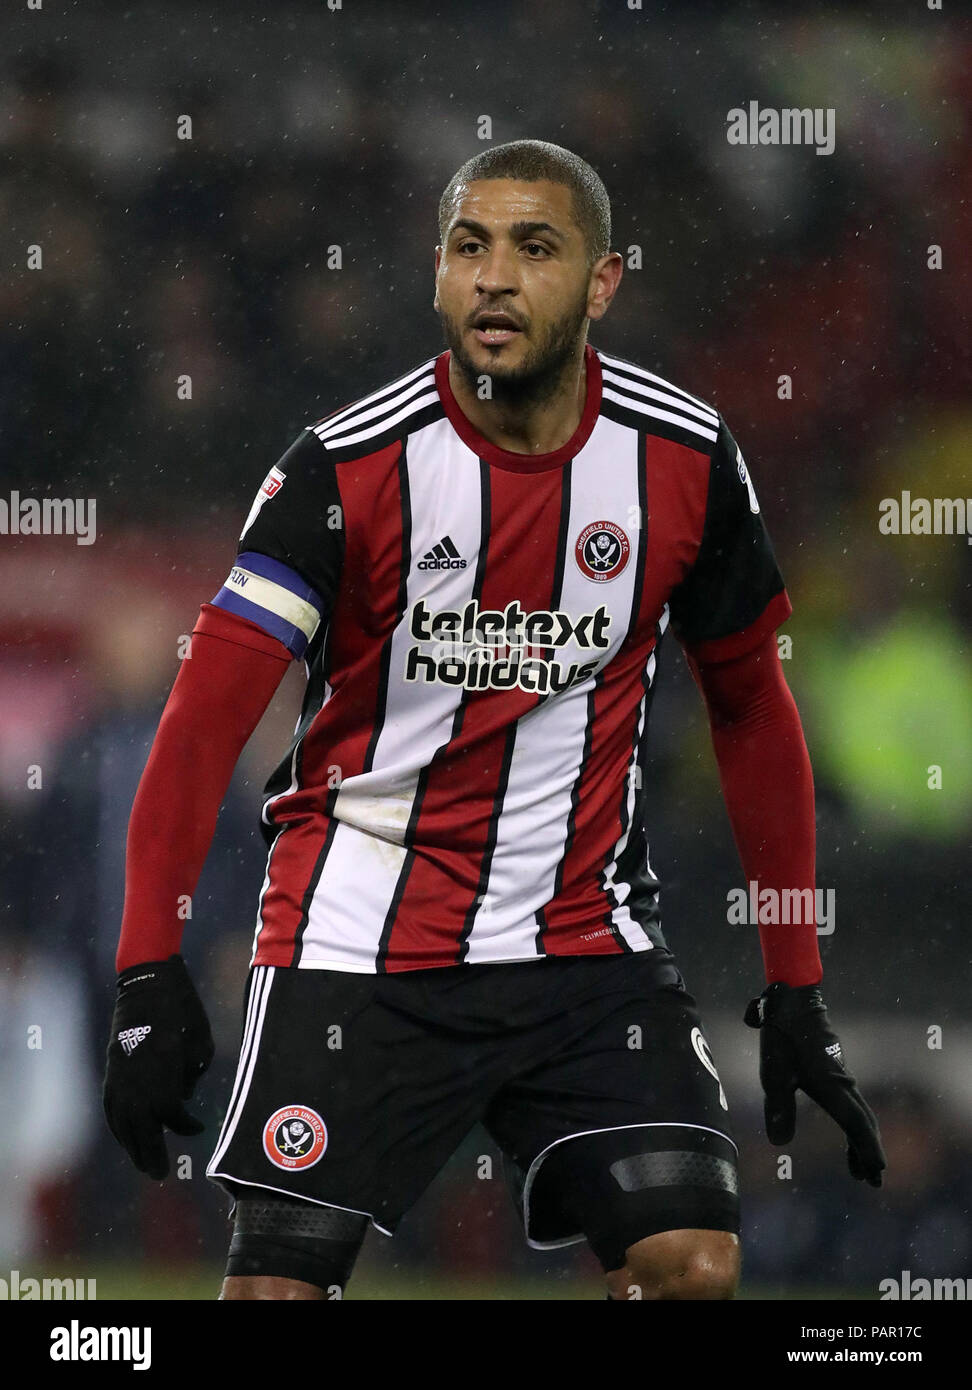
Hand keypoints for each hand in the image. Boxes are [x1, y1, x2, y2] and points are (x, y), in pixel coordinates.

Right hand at [103, 955, 213, 1178]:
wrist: (148, 985)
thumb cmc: (182, 1011)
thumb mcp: (201, 1042)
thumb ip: (193, 1074)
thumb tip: (183, 1094)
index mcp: (163, 1078)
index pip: (172, 1117)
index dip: (186, 1126)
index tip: (198, 1126)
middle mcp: (138, 1084)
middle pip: (142, 1132)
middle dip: (151, 1154)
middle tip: (158, 1175)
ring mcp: (120, 1079)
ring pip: (123, 1125)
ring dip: (132, 1146)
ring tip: (143, 1164)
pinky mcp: (111, 1071)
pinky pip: (112, 1109)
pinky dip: (119, 1126)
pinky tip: (125, 1136)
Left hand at [744, 981, 886, 1186]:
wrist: (794, 1001)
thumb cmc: (783, 1036)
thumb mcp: (774, 1073)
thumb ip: (778, 1108)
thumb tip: (779, 1144)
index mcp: (833, 1089)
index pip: (857, 1127)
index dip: (867, 1151)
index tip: (878, 1174)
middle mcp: (843, 1084)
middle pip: (864, 1124)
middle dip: (868, 1153)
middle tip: (872, 1180)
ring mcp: (842, 1075)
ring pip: (860, 1113)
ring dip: (862, 1139)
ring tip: (858, 1165)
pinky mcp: (836, 1068)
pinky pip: (853, 1102)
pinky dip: (855, 1122)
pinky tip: (846, 1124)